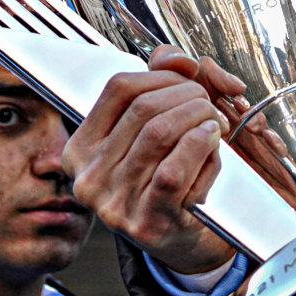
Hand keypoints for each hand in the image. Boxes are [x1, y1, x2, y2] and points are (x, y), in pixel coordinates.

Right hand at [66, 46, 248, 274]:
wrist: (183, 238)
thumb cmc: (167, 177)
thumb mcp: (155, 127)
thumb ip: (162, 82)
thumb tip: (174, 56)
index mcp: (80, 149)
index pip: (119, 88)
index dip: (162, 74)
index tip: (189, 78)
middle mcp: (88, 178)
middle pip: (144, 108)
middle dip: (188, 95)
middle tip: (210, 102)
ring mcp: (115, 204)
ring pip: (160, 134)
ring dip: (199, 118)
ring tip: (214, 122)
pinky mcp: (148, 223)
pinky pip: (173, 170)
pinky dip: (200, 146)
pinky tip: (213, 140)